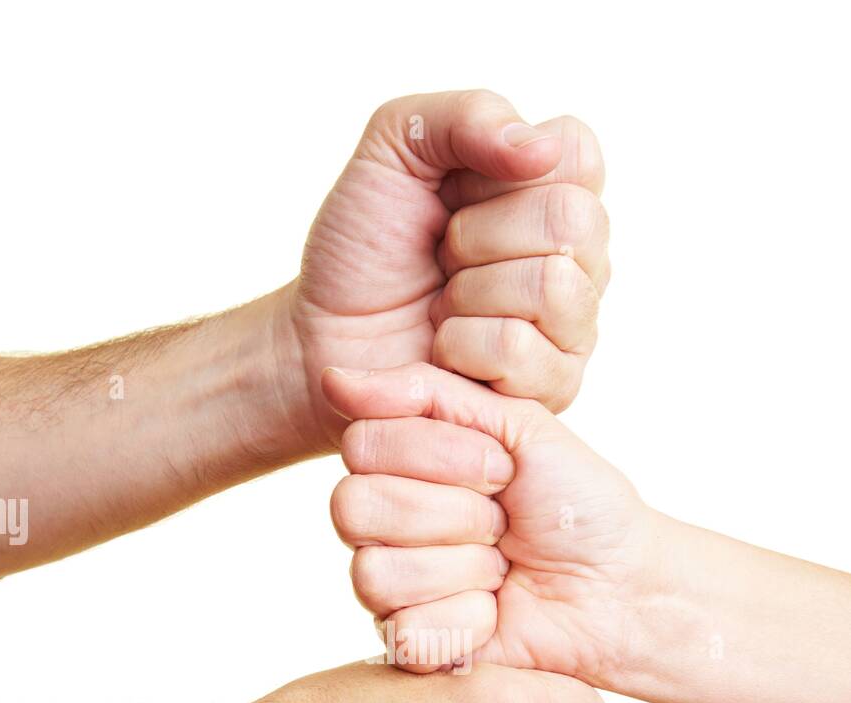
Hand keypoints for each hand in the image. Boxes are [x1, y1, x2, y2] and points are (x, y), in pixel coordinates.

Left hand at [279, 90, 607, 457]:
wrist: (320, 338)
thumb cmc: (364, 248)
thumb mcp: (394, 150)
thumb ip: (465, 117)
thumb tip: (538, 150)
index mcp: (552, 191)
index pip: (577, 153)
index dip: (501, 172)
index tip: (450, 196)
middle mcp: (578, 258)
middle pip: (572, 222)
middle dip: (479, 236)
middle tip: (441, 257)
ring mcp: (572, 327)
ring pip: (552, 287)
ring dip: (469, 294)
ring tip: (442, 307)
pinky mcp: (550, 389)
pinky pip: (521, 353)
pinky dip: (460, 346)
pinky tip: (444, 351)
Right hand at [325, 362, 649, 689]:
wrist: (621, 586)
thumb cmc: (576, 504)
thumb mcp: (515, 424)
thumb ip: (425, 393)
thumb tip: (333, 377)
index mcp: (401, 464)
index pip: (362, 445)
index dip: (440, 456)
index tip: (502, 469)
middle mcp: (384, 525)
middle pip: (353, 509)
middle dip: (451, 513)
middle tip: (502, 524)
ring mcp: (393, 588)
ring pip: (374, 576)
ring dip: (462, 570)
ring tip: (502, 571)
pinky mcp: (412, 644)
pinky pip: (403, 632)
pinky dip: (468, 623)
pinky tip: (495, 615)